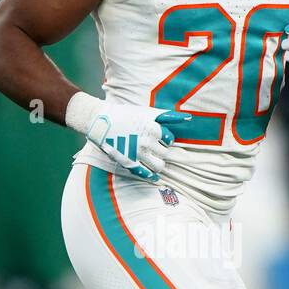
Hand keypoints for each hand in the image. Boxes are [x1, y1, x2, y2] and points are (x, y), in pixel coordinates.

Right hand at [68, 94, 190, 180]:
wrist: (99, 120)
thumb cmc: (125, 114)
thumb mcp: (146, 112)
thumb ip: (168, 116)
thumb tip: (189, 118)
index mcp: (152, 128)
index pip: (170, 139)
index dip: (167, 139)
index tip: (163, 138)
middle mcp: (146, 142)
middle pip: (166, 154)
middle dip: (165, 152)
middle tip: (160, 151)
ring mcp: (137, 153)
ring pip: (159, 166)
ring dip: (160, 164)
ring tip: (156, 160)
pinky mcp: (128, 162)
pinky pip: (145, 174)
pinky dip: (151, 176)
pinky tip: (152, 175)